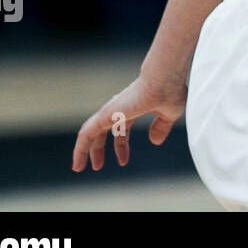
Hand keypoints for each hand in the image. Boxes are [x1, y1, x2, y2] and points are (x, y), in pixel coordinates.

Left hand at [71, 74, 186, 171]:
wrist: (164, 79)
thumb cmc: (169, 91)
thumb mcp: (169, 115)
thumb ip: (161, 128)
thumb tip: (154, 141)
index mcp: (132, 108)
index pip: (121, 130)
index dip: (122, 147)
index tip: (123, 162)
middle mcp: (118, 109)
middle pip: (102, 132)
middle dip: (98, 149)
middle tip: (97, 165)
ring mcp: (110, 111)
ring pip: (90, 133)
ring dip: (83, 151)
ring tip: (78, 167)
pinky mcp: (105, 115)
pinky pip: (86, 135)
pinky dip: (79, 149)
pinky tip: (77, 162)